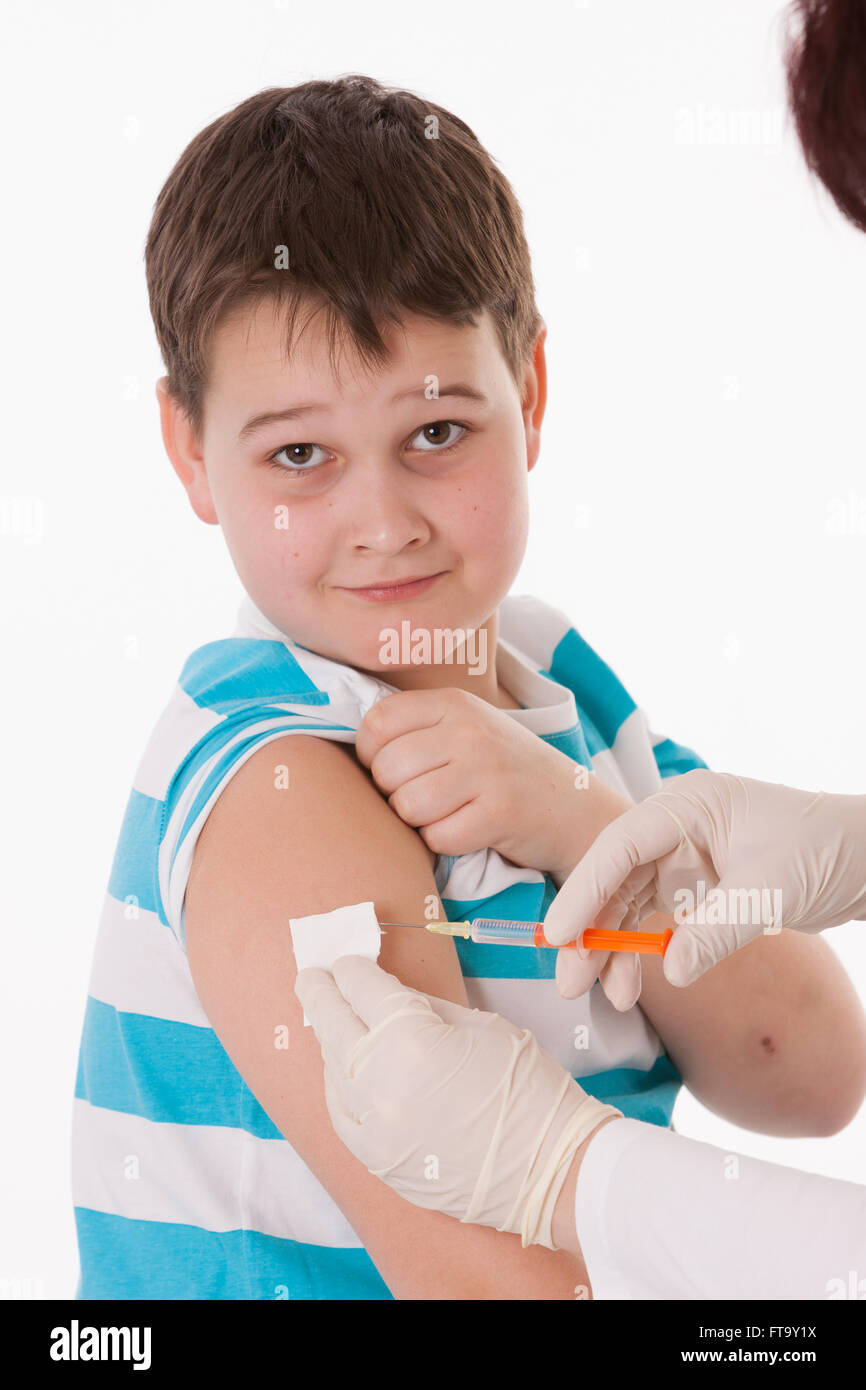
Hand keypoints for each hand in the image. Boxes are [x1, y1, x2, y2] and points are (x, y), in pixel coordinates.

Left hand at [294, 955, 621, 1249]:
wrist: (553, 1169)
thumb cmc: (529, 1088)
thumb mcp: (481, 1026)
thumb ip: (424, 1008)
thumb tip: (387, 996)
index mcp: (411, 1038)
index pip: (362, 988)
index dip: (353, 968)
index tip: (350, 961)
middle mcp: (380, 1082)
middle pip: (332, 1023)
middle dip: (320, 992)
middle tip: (312, 976)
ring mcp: (374, 1128)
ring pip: (332, 1071)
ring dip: (330, 1041)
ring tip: (333, 1022)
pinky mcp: (378, 1162)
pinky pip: (341, 1116)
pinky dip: (338, 1088)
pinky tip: (343, 1073)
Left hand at [355, 687, 582, 872]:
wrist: (576, 808)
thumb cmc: (506, 771)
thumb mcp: (467, 729)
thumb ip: (416, 728)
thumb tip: (349, 747)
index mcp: (454, 703)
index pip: (376, 724)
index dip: (371, 756)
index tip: (393, 770)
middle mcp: (469, 730)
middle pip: (386, 771)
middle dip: (396, 795)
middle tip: (430, 798)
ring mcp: (486, 770)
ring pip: (407, 807)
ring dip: (421, 822)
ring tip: (451, 813)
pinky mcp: (499, 812)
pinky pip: (438, 838)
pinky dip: (446, 843)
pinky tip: (471, 830)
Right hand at [543, 769, 865, 987]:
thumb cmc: (826, 852)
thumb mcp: (771, 891)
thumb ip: (717, 931)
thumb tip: (670, 972)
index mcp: (688, 805)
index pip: (621, 846)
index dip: (585, 890)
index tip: (560, 934)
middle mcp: (676, 825)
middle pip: (614, 877)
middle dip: (589, 928)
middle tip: (569, 979)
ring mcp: (682, 855)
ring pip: (627, 902)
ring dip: (610, 948)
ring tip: (603, 995)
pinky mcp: (693, 884)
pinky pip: (652, 918)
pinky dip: (639, 952)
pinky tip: (631, 987)